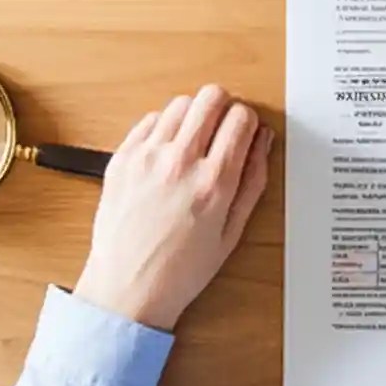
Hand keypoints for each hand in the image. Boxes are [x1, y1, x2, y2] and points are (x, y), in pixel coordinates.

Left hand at [73, 84, 273, 329]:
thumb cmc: (181, 269)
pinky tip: (168, 152)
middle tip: (222, 129)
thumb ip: (253, 180)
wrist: (127, 288)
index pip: (241, 118)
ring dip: (194, 114)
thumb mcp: (232, 231)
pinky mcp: (122, 158)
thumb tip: (262, 140)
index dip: (249, 121)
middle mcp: (180, 162)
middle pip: (211, 97)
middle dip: (224, 106)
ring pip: (180, 102)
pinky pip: (150, 119)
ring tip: (194, 142)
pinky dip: (164, 127)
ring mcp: (147, 157)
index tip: (245, 133)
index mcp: (214, 182)